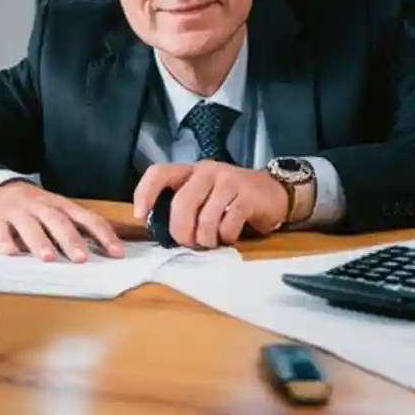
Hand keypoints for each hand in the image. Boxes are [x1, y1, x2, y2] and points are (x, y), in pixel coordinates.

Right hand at [0, 181, 124, 261]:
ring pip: (30, 225)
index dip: (103, 235)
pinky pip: (0, 231)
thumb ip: (78, 226)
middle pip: (58, 221)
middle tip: (81, 258)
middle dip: (71, 239)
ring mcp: (18, 212)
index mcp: (62, 206)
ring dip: (39, 241)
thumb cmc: (35, 207)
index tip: (117, 254)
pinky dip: (5, 242)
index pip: (87, 219)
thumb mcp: (58, 211)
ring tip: (48, 258)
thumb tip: (109, 249)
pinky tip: (10, 253)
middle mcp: (41, 206)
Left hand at [132, 162, 288, 248]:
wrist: (273, 193)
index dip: (145, 193)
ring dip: (205, 239)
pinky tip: (228, 237)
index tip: (141, 215)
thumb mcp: (203, 196)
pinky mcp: (247, 196)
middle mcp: (207, 171)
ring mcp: (229, 181)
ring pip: (205, 218)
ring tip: (210, 242)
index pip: (160, 173)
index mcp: (190, 171)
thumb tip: (159, 229)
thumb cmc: (230, 199)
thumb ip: (183, 206)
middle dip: (181, 230)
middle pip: (182, 202)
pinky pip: (227, 224)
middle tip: (187, 243)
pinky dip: (225, 238)